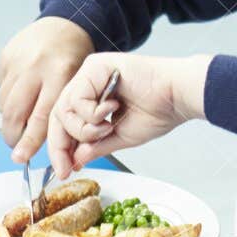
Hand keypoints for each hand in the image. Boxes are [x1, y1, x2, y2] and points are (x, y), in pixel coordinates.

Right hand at [0, 17, 93, 161]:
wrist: (65, 22)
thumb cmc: (76, 59)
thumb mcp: (79, 85)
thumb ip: (63, 112)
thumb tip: (46, 146)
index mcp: (59, 74)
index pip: (40, 118)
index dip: (29, 142)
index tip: (20, 158)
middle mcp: (35, 67)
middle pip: (14, 113)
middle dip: (12, 135)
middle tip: (16, 146)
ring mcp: (17, 61)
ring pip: (4, 104)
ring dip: (11, 117)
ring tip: (23, 117)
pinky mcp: (5, 57)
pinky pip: (1, 88)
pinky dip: (9, 97)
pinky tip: (23, 91)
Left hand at [47, 53, 210, 179]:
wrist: (177, 98)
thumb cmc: (158, 111)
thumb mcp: (118, 137)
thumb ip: (94, 147)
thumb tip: (75, 159)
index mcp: (92, 96)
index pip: (65, 122)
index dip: (61, 148)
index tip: (65, 170)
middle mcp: (88, 82)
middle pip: (58, 115)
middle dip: (62, 144)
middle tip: (70, 164)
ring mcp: (90, 72)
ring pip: (64, 108)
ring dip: (84, 128)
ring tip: (106, 128)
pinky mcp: (96, 66)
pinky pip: (77, 97)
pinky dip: (91, 113)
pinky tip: (111, 111)